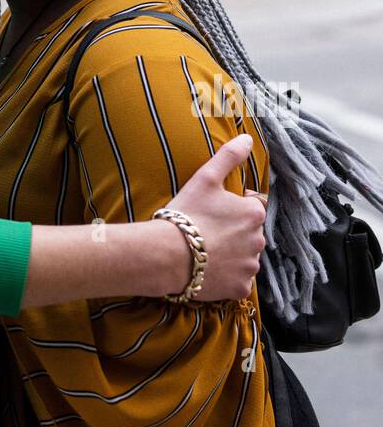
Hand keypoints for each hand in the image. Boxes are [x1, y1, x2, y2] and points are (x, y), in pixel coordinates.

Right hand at [168, 135, 266, 300]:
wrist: (168, 254)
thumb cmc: (186, 214)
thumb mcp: (205, 178)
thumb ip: (228, 156)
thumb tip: (247, 138)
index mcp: (253, 213)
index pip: (252, 207)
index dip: (233, 207)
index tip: (214, 211)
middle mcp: (258, 241)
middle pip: (249, 234)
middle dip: (234, 232)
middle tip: (207, 231)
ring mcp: (250, 267)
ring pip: (245, 257)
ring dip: (232, 254)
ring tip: (206, 251)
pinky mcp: (240, 288)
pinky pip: (238, 281)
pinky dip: (227, 276)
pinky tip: (208, 269)